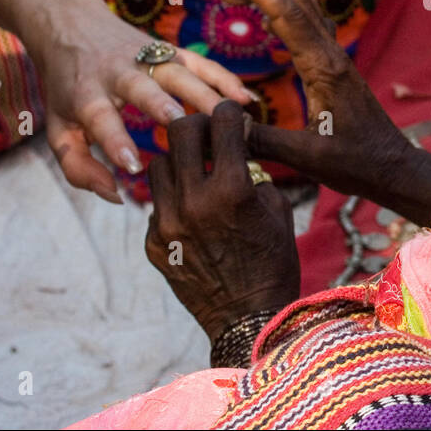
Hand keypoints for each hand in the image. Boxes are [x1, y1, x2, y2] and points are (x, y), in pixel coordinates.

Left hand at [24, 0, 253, 203]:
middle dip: (164, 106)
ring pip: (179, 73)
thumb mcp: (59, 129)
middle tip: (185, 128)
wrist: (71, 26)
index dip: (116, 142)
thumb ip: (79, 168)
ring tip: (234, 118)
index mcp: (86, 94)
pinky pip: (200, 62)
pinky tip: (246, 99)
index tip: (134, 166)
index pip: (101, 119)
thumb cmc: (67, 89)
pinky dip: (224, 78)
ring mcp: (146, 57)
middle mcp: (117, 72)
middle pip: (144, 88)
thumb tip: (115, 195)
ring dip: (206, 94)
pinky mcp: (168, 49)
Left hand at [144, 101, 299, 340]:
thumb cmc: (274, 262)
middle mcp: (193, 202)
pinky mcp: (153, 244)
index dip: (228, 112)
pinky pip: (155, 205)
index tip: (231, 113)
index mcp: (231, 190)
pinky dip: (173, 201)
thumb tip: (236, 147)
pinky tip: (192, 214)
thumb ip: (254, 173)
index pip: (221, 124)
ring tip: (195, 173)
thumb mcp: (276, 210)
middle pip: (178, 133)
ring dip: (177, 162)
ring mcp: (167, 225)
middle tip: (206, 134)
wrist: (249, 319)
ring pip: (158, 166)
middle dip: (196, 125)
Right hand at [198, 0, 430, 223]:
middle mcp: (330, 53)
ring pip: (300, 4)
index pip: (284, 12)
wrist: (394, 168)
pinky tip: (259, 9)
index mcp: (323, 68)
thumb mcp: (308, 159)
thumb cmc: (357, 165)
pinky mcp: (333, 64)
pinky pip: (304, 21)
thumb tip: (221, 124)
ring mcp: (334, 56)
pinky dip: (277, 5)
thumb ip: (264, 142)